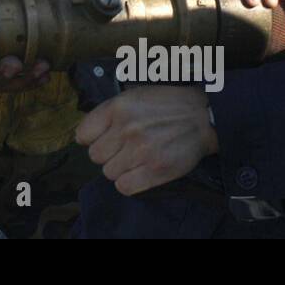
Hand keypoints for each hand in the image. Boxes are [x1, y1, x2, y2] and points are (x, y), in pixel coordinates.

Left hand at [76, 85, 217, 194]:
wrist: (201, 117)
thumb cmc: (165, 106)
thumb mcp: (132, 97)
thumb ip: (107, 114)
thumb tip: (82, 136)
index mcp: (117, 108)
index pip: (83, 134)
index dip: (91, 139)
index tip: (103, 140)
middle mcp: (126, 129)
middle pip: (95, 156)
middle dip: (107, 154)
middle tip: (123, 150)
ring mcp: (140, 151)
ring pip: (108, 173)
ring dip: (119, 169)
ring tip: (135, 159)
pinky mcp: (155, 170)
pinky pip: (124, 187)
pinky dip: (128, 183)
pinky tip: (138, 173)